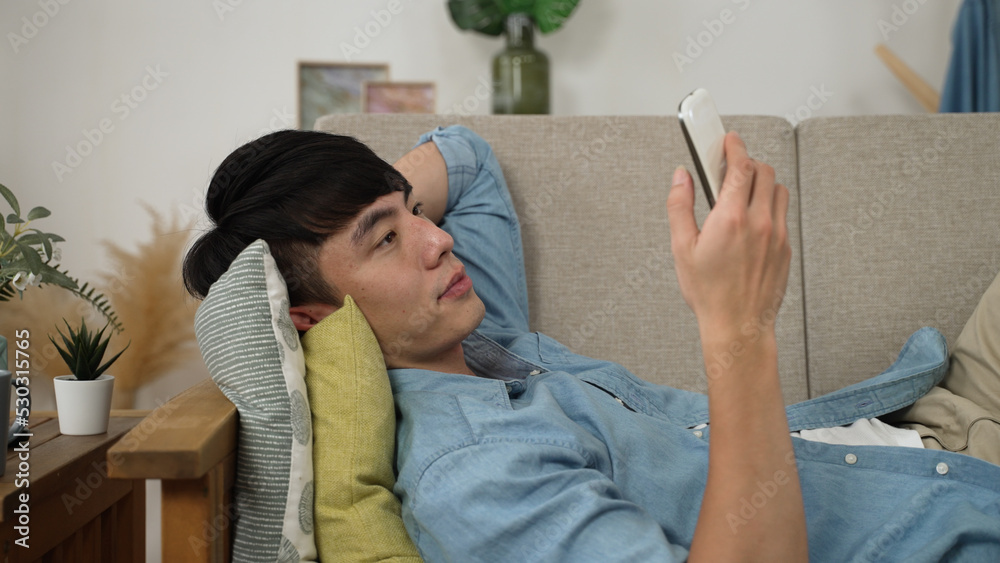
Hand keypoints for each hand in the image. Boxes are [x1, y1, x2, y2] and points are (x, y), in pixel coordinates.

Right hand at [667, 132, 790, 339]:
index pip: (741, 166)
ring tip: (742, 194)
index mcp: (731, 219)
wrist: (738, 326)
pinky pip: (781, 214)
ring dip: (761, 183)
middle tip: (730, 169)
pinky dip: (768, 206)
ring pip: (778, 190)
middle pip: (764, 171)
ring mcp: (777, 235)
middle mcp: (759, 223)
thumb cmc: (708, 293)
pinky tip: (750, 220)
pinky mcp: (785, 248)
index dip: (734, 147)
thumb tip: (680, 178)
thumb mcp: (682, 248)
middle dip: (747, 163)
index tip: (728, 140)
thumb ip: (680, 206)